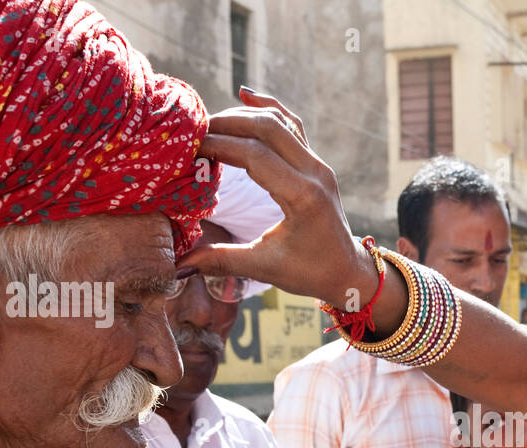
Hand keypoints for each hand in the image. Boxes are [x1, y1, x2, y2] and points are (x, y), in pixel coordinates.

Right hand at [177, 88, 375, 306]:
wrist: (348, 271)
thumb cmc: (311, 273)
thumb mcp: (266, 268)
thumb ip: (222, 261)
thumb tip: (178, 267)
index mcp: (303, 196)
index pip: (255, 155)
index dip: (219, 145)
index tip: (189, 148)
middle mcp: (314, 172)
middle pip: (267, 128)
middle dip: (227, 124)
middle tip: (194, 131)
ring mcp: (318, 164)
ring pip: (280, 121)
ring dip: (243, 116)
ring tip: (210, 123)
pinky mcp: (316, 163)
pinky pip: (293, 126)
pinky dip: (269, 108)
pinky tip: (245, 94)